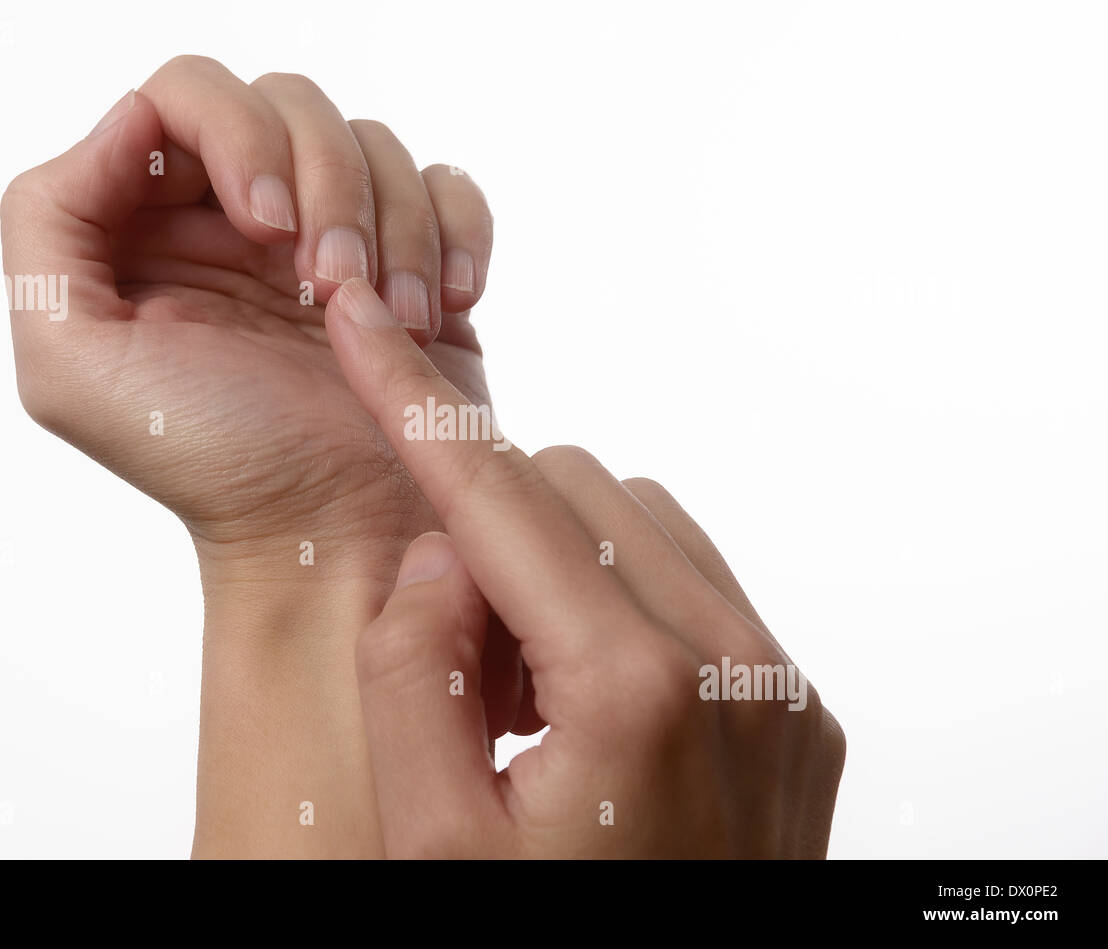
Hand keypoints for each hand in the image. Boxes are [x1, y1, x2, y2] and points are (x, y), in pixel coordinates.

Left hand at [1, 57, 494, 856]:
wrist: (338, 536)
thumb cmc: (214, 468)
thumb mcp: (68, 368)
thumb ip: (46, 227)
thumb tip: (130, 121)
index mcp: (153, 230)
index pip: (187, 99)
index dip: (232, 136)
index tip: (265, 225)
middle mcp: (240, 222)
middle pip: (289, 105)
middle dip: (324, 186)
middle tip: (328, 286)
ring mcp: (332, 238)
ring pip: (374, 144)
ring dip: (393, 229)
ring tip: (392, 322)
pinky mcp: (413, 265)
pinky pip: (448, 187)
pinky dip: (457, 232)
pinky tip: (441, 308)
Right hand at [325, 279, 845, 857]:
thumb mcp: (428, 836)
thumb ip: (414, 669)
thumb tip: (444, 552)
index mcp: (634, 694)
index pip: (498, 498)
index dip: (413, 405)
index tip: (363, 325)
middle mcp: (733, 669)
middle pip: (575, 493)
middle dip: (490, 537)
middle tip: (458, 660)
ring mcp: (778, 688)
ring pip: (640, 524)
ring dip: (558, 565)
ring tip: (524, 693)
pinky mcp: (798, 710)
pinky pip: (695, 584)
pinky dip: (623, 600)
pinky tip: (586, 699)